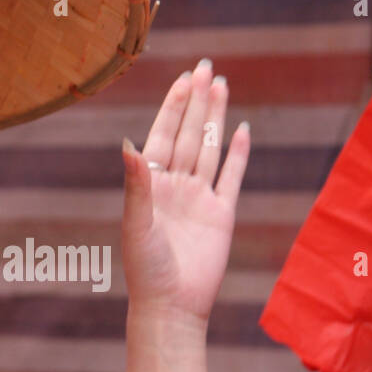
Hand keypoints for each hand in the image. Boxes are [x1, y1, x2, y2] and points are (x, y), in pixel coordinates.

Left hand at [120, 58, 249, 325]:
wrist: (171, 305)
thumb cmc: (145, 266)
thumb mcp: (136, 222)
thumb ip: (137, 184)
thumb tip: (128, 145)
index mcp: (151, 181)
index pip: (164, 134)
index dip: (174, 106)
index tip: (183, 78)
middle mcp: (175, 183)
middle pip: (190, 133)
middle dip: (197, 100)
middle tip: (206, 66)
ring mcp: (199, 196)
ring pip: (211, 147)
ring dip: (216, 117)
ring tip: (222, 85)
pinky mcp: (222, 213)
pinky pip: (232, 177)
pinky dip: (239, 154)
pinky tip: (243, 128)